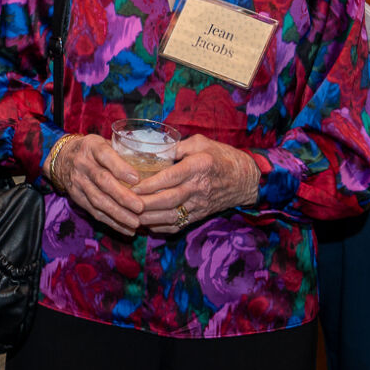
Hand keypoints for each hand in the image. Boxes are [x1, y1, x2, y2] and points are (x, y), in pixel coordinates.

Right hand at [49, 132, 154, 233]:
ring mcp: (78, 182)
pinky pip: (94, 211)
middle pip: (102, 181)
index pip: (105, 155)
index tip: (137, 179)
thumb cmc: (92, 150)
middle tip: (140, 207)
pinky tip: (127, 229)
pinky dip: (111, 222)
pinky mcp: (77, 197)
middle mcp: (83, 164)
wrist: (61, 158)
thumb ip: (123, 152)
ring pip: (98, 200)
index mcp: (92, 146)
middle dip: (122, 196)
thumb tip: (155, 162)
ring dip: (118, 213)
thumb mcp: (103, 142)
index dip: (120, 168)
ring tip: (136, 222)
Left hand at [131, 136, 259, 233]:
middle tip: (124, 202)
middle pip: (167, 200)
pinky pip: (178, 225)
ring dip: (148, 218)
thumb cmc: (221, 156)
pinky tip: (146, 224)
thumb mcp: (200, 143)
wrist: (245, 179)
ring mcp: (199, 204)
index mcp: (197, 167)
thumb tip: (152, 149)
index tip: (131, 185)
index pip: (169, 177)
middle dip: (143, 203)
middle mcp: (198, 188)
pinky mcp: (199, 215)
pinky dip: (160, 227)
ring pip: (170, 215)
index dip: (149, 184)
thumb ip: (177, 147)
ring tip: (129, 215)